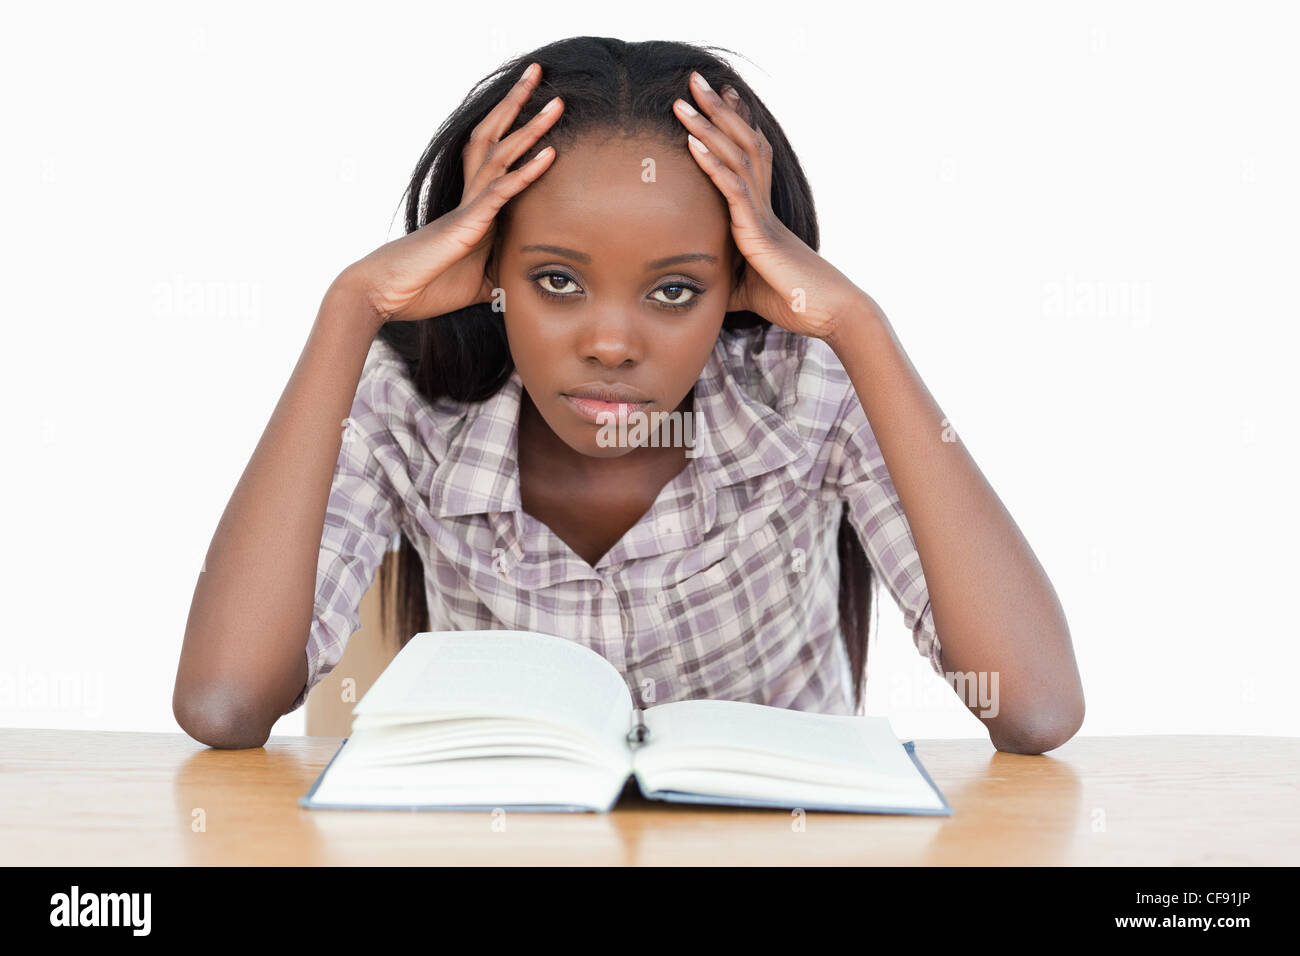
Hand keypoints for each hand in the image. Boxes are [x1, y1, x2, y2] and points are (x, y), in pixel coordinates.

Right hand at [339, 62, 562, 323]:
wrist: (383, 295)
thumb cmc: (421, 288)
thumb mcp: (473, 285)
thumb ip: (497, 278)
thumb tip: (517, 287)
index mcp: (471, 209)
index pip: (497, 160)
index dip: (516, 131)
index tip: (538, 106)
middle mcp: (468, 198)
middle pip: (494, 139)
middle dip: (518, 105)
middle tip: (540, 74)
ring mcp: (466, 208)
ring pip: (500, 155)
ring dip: (530, 128)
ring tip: (556, 102)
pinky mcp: (465, 225)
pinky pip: (499, 193)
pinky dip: (525, 173)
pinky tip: (549, 154)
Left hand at [672, 72, 863, 341]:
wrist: (828, 313)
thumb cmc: (794, 301)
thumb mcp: (747, 289)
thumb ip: (725, 277)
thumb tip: (702, 286)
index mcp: (761, 213)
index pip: (748, 157)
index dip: (734, 123)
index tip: (718, 96)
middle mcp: (763, 205)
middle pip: (740, 144)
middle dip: (716, 110)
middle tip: (694, 78)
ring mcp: (762, 215)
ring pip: (735, 158)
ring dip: (707, 127)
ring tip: (683, 99)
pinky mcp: (759, 233)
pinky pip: (733, 191)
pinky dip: (712, 165)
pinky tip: (692, 144)